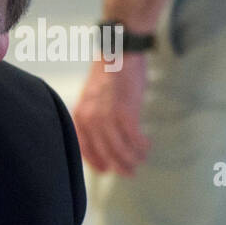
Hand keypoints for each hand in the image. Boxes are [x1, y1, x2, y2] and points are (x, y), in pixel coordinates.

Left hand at [73, 54, 150, 175]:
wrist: (119, 52)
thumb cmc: (109, 74)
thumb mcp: (93, 98)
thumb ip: (95, 117)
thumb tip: (104, 139)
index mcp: (79, 115)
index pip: (84, 148)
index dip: (96, 162)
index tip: (107, 170)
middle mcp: (89, 118)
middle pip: (104, 152)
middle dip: (118, 166)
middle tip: (130, 172)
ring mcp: (106, 115)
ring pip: (119, 148)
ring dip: (132, 158)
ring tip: (140, 160)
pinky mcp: (124, 111)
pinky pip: (133, 137)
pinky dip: (140, 145)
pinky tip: (146, 147)